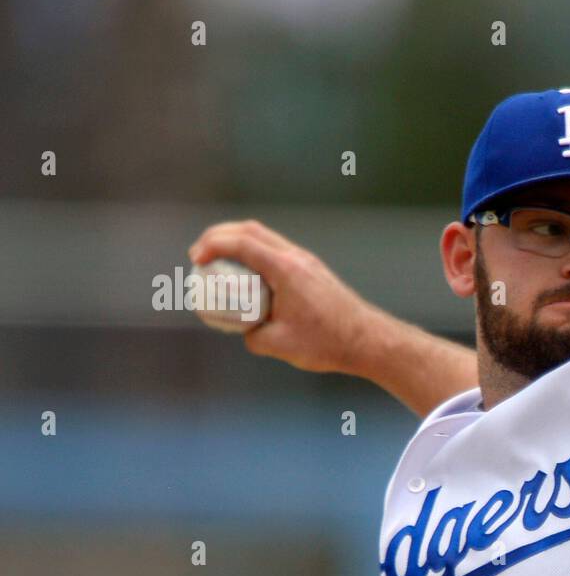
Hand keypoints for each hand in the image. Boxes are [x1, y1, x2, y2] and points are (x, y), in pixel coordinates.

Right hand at [188, 220, 378, 374]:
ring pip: (265, 237)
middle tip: (199, 254)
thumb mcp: (278, 345)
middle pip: (251, 230)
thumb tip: (243, 330)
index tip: (195, 259)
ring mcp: (307, 262)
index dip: (212, 245)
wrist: (368, 340)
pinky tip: (247, 272)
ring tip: (218, 260)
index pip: (241, 243)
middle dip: (219, 235)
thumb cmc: (328, 342)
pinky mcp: (313, 270)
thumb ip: (252, 336)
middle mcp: (297, 258)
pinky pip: (277, 250)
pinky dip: (255, 253)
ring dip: (238, 242)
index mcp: (286, 269)